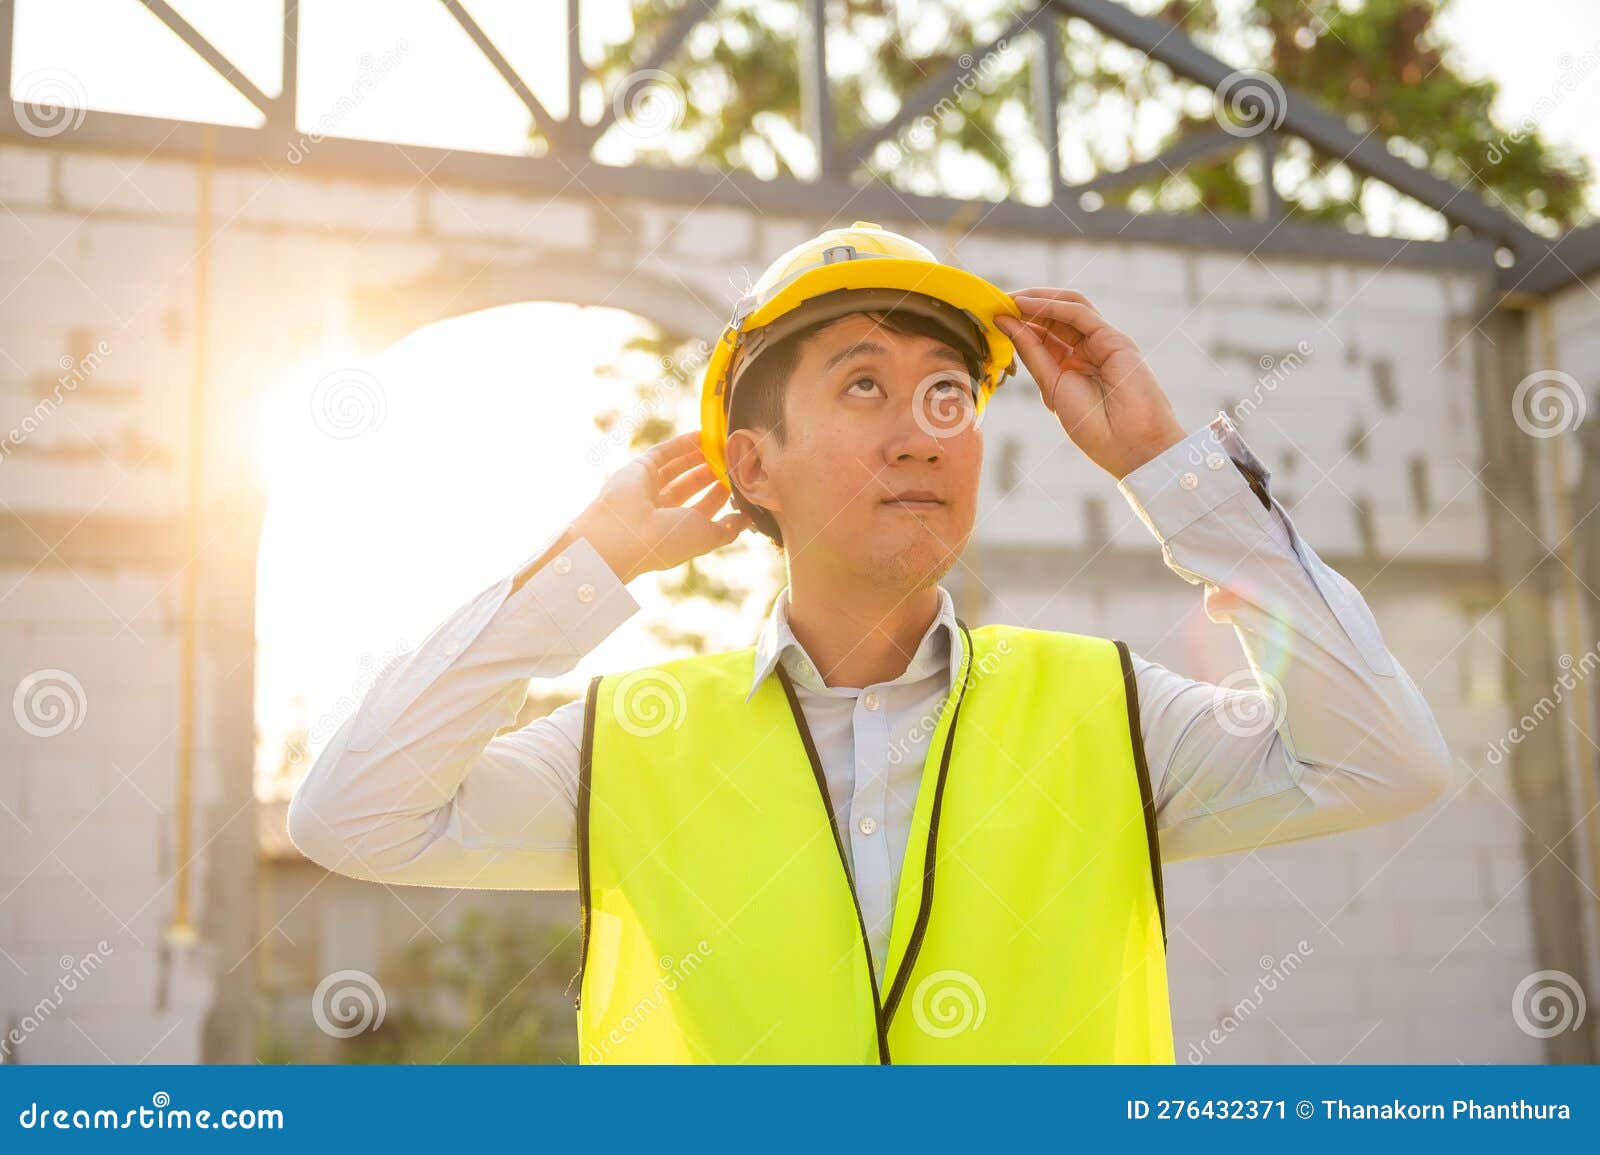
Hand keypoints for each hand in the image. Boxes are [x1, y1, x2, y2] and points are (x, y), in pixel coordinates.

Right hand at [570, 430, 751, 582]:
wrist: (625, 533)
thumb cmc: (667, 541)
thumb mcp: (707, 537)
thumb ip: (728, 528)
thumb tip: (747, 519)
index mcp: (675, 530)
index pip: (703, 507)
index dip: (722, 493)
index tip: (741, 480)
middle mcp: (660, 509)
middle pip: (691, 484)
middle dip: (713, 472)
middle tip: (735, 459)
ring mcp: (648, 488)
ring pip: (678, 467)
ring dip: (701, 455)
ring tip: (724, 445)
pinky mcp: (639, 468)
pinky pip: (664, 452)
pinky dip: (683, 443)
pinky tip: (704, 435)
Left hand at [996, 289, 1184, 477]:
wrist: (1128, 444)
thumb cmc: (1092, 425)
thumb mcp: (1050, 384)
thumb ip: (1030, 352)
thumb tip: (1003, 322)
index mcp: (1070, 366)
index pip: (1042, 333)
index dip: (1017, 323)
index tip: (990, 316)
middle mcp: (1087, 350)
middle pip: (1054, 316)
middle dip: (1025, 306)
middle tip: (996, 301)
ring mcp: (1102, 342)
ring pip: (1068, 307)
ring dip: (1037, 299)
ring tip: (1009, 299)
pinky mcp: (1114, 338)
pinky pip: (1080, 313)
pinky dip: (1052, 305)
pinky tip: (1027, 304)